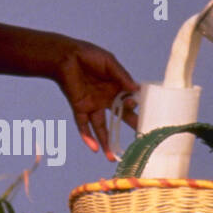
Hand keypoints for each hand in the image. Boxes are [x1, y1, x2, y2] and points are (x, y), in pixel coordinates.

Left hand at [53, 38, 138, 158]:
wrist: (66, 56)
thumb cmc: (89, 55)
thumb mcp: (110, 63)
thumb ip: (122, 76)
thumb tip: (136, 89)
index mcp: (116, 88)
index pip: (130, 102)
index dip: (137, 109)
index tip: (146, 116)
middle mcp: (106, 99)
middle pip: (120, 117)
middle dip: (129, 128)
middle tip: (140, 141)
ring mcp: (93, 105)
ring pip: (101, 127)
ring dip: (106, 142)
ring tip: (112, 157)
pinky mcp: (79, 108)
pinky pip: (83, 125)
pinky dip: (87, 136)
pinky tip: (94, 149)